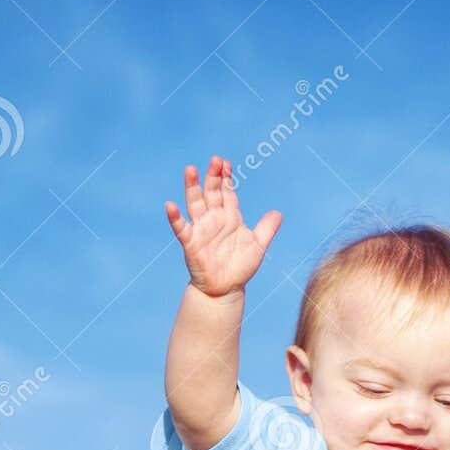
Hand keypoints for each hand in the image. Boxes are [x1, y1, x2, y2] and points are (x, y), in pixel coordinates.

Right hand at [164, 156, 281, 297]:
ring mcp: (201, 229)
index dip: (226, 177)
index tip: (226, 163)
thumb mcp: (258, 245)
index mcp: (229, 216)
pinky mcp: (191, 243)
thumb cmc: (240, 267)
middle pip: (212, 192)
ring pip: (195, 203)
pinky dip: (175, 217)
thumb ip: (267, 228)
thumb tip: (278, 213)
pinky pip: (181, 228)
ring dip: (192, 187)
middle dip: (213, 176)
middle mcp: (214, 219)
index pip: (227, 191)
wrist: (226, 289)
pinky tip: (170, 205)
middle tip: (215, 160)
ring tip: (190, 170)